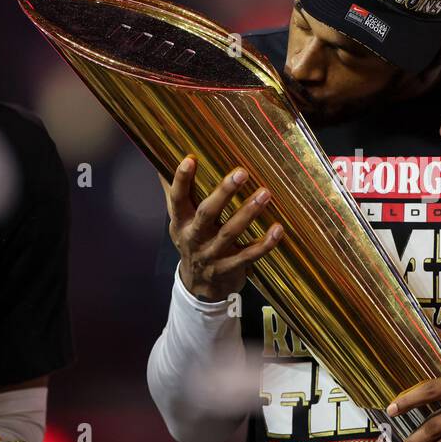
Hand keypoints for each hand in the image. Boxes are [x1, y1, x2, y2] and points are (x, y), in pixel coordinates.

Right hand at [162, 155, 282, 301]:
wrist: (198, 285)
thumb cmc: (192, 240)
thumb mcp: (179, 218)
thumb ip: (174, 190)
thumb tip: (162, 157)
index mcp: (181, 221)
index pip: (178, 198)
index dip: (181, 179)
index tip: (190, 159)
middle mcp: (195, 236)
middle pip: (207, 212)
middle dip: (224, 192)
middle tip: (242, 173)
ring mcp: (213, 254)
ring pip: (231, 232)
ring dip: (248, 212)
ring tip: (265, 193)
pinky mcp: (230, 267)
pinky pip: (249, 255)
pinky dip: (264, 244)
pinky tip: (278, 229)